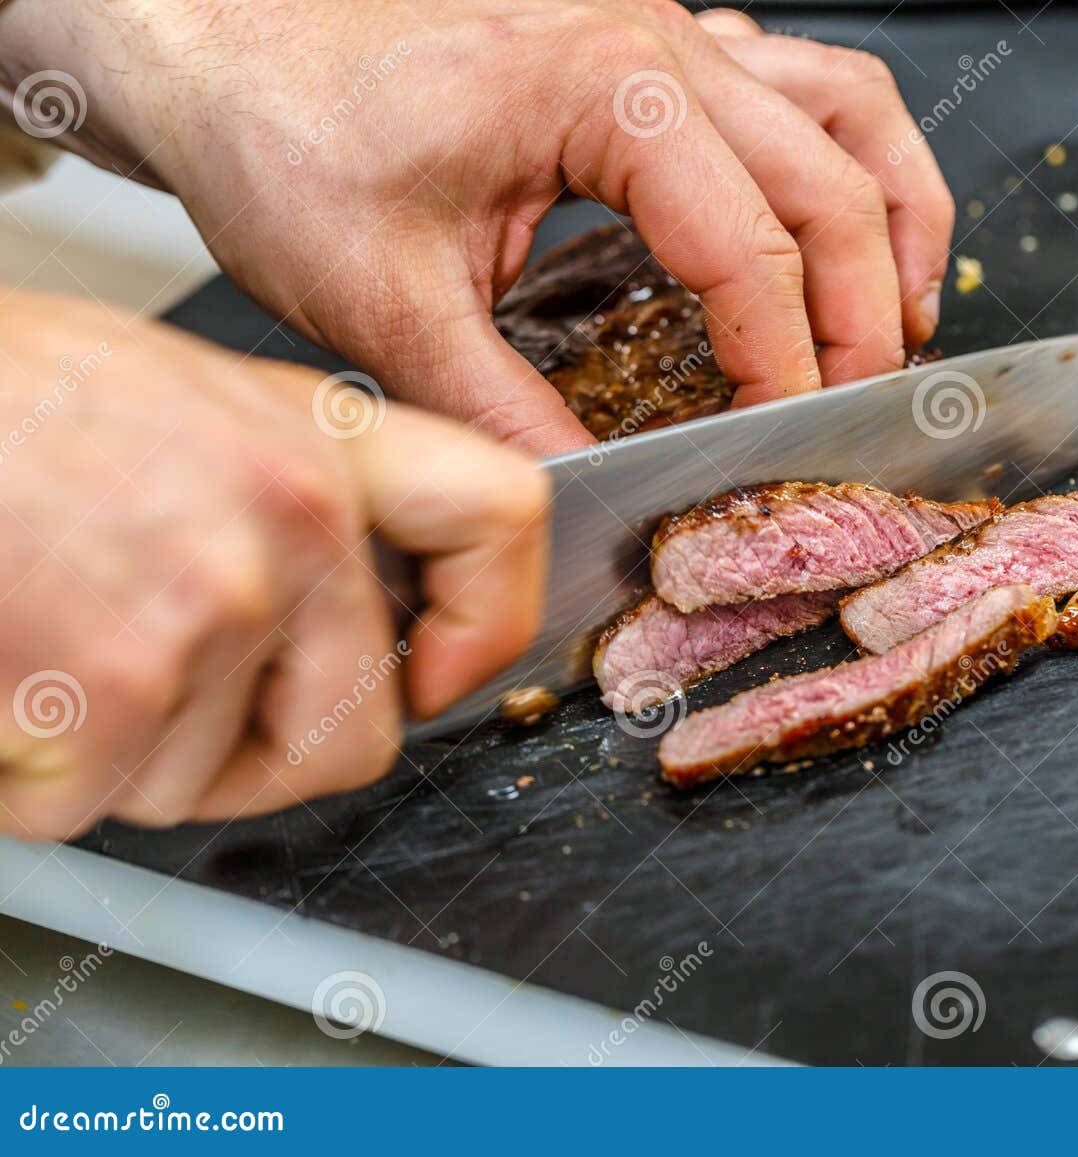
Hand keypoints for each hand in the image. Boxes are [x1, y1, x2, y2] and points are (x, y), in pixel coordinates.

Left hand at [0, 0, 955, 453]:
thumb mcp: (384, 300)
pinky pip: (803, 84)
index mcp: (606, 89)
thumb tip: (587, 493)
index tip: (782, 445)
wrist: (218, 38)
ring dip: (892, 216)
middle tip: (856, 411)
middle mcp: (661, 43)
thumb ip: (501, 410)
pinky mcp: (651, 47)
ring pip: (852, 111)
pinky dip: (846, 161)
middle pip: (835, 184)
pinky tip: (834, 226)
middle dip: (865, 314)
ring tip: (905, 315)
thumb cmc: (283, 130)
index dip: (786, 365)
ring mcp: (667, 32)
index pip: (752, 248)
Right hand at [0, 290, 550, 839]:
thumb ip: (288, 494)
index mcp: (317, 436)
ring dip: (122, 754)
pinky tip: (8, 673)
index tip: (445, 668)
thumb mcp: (181, 401)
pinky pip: (98, 803)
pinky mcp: (119, 679)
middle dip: (256, 755)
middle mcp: (291, 512)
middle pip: (356, 730)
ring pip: (207, 778)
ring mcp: (213, 597)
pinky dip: (35, 778)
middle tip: (163, 704)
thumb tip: (352, 606)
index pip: (499, 517)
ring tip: (52, 636)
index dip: (491, 619)